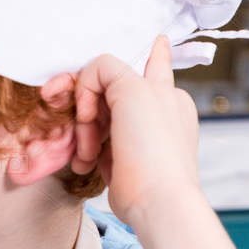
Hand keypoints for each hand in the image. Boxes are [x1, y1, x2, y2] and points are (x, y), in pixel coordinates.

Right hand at [40, 33, 202, 230]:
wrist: (154, 200)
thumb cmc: (153, 145)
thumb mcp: (132, 88)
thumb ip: (108, 70)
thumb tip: (90, 79)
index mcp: (164, 89)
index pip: (151, 57)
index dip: (139, 49)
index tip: (110, 67)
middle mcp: (152, 110)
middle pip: (109, 90)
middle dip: (89, 102)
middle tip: (86, 117)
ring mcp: (135, 135)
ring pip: (95, 117)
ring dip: (84, 131)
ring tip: (88, 150)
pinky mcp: (119, 159)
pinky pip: (92, 144)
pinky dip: (84, 151)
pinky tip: (86, 163)